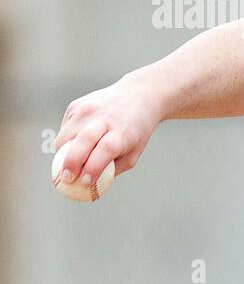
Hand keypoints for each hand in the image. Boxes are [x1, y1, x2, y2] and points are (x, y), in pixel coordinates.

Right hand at [53, 74, 163, 189]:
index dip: (93, 168)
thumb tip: (90, 186)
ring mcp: (88, 109)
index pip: (106, 150)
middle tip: (66, 178)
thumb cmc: (135, 132)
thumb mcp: (134, 152)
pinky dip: (67, 139)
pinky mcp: (76, 105)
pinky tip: (80, 138)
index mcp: (123, 132)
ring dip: (65, 152)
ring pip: (66, 136)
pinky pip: (65, 128)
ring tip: (72, 161)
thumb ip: (114, 168)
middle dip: (71, 163)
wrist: (138, 96)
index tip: (85, 182)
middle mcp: (104, 118)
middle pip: (83, 141)